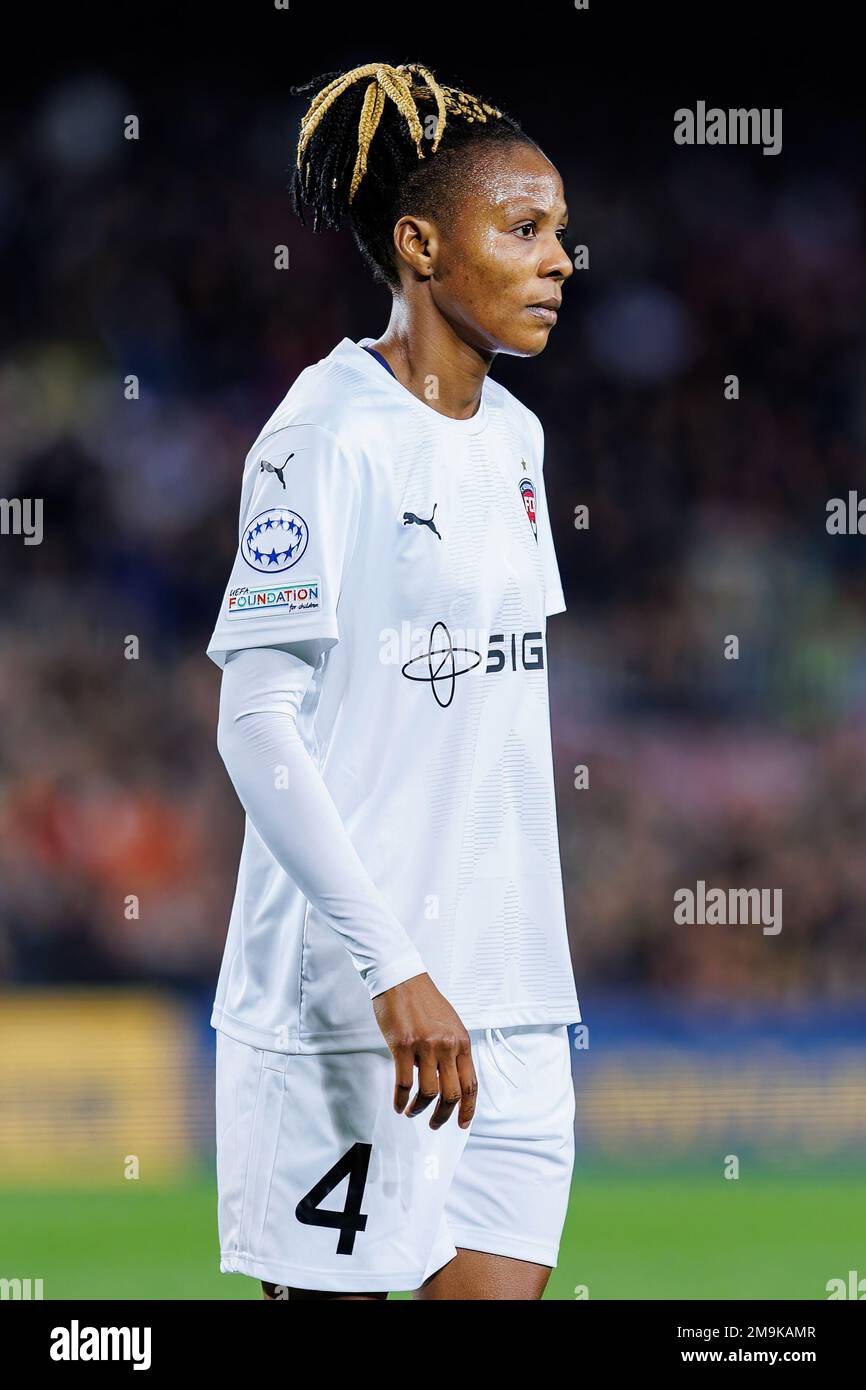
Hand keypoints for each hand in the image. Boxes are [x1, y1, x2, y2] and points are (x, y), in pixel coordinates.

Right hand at [372, 973, 476, 1130]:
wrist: (401, 979)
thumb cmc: (423, 1000)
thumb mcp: (449, 1024)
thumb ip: (452, 1050)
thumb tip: (447, 1079)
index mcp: (462, 1042)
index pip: (471, 1084)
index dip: (468, 1109)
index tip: (463, 1123)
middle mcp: (447, 1046)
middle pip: (452, 1094)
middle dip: (444, 1115)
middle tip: (436, 1124)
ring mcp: (425, 1047)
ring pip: (429, 1092)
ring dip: (420, 1109)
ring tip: (413, 1112)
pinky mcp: (403, 1046)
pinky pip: (404, 1083)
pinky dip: (401, 1099)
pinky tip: (399, 1104)